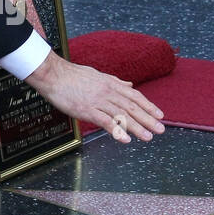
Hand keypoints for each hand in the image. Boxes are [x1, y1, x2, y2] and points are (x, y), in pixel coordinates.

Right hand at [26, 51, 164, 143]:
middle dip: (148, 119)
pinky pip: (105, 121)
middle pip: (131, 107)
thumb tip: (129, 85)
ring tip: (148, 137)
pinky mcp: (86, 109)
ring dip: (136, 127)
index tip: (159, 115)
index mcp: (110, 83)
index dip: (148, 106)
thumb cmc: (72, 75)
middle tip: (160, 129)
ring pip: (121, 115)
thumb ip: (115, 81)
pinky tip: (125, 139)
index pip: (134, 96)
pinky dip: (116, 130)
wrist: (53, 75)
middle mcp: (107, 92)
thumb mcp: (97, 75)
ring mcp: (97, 101)